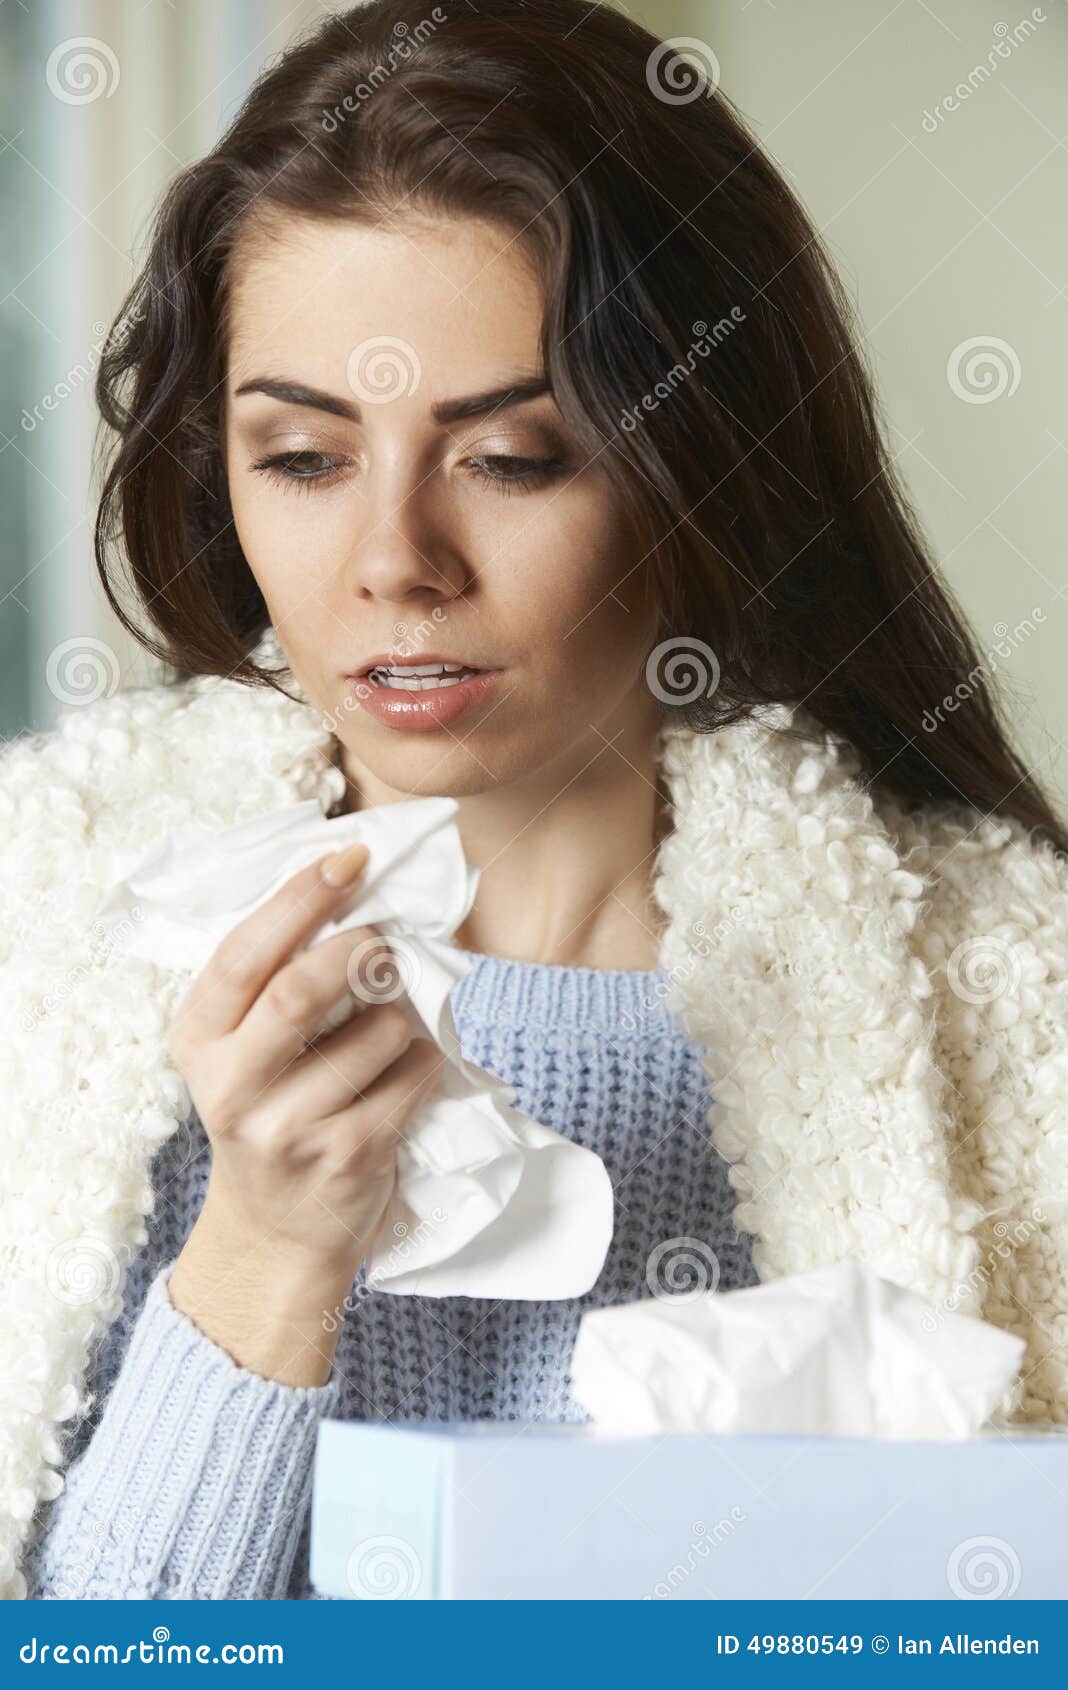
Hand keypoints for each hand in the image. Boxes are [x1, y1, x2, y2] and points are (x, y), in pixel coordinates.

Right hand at [165, 841, 444, 1382]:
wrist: (277, 1231)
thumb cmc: (272, 1110)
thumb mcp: (243, 1048)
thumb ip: (273, 980)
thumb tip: (353, 890)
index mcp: (198, 1039)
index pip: (242, 953)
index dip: (300, 897)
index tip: (349, 856)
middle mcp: (230, 1086)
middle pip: (301, 991)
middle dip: (357, 951)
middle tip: (382, 943)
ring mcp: (286, 1129)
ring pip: (373, 1033)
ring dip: (399, 1015)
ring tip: (388, 1027)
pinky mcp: (345, 1158)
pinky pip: (411, 1078)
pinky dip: (423, 1059)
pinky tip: (403, 1073)